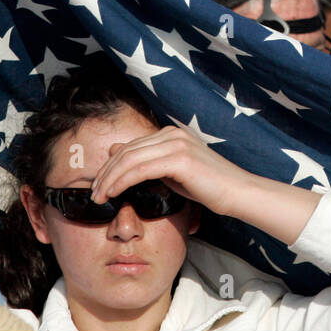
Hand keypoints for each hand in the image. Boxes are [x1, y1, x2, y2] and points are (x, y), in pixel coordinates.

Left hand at [91, 123, 257, 217]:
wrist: (236, 192)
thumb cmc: (207, 186)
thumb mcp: (172, 172)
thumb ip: (148, 162)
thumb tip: (116, 150)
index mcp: (171, 133)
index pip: (131, 147)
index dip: (110, 166)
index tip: (99, 186)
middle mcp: (172, 134)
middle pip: (126, 151)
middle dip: (105, 173)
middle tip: (93, 193)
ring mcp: (176, 144)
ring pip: (129, 159)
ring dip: (109, 179)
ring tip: (98, 196)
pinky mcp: (179, 158)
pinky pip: (140, 169)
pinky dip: (122, 181)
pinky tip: (113, 193)